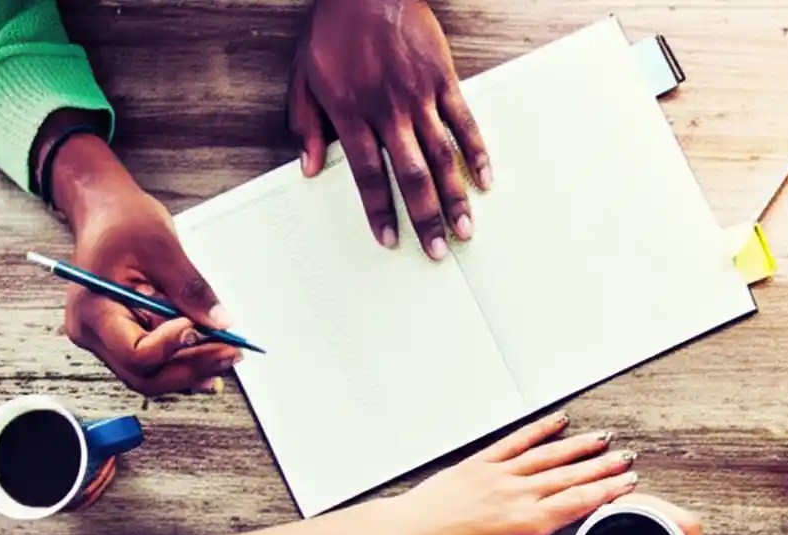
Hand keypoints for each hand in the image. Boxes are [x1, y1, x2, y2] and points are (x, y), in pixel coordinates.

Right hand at [41, 124, 240, 395]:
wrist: (104, 213)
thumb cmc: (122, 222)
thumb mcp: (161, 247)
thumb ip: (190, 288)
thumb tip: (220, 322)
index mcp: (93, 310)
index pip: (134, 352)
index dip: (173, 347)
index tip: (201, 328)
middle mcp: (93, 333)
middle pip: (143, 374)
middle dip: (190, 368)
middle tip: (231, 354)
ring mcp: (106, 339)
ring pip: (150, 375)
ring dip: (191, 370)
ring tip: (227, 356)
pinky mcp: (123, 336)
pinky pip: (153, 362)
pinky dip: (182, 362)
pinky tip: (211, 356)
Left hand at [289, 0, 490, 259]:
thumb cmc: (331, 30)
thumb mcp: (303, 76)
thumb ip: (306, 124)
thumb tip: (307, 169)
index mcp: (352, 113)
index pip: (367, 174)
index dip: (379, 210)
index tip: (389, 239)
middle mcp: (388, 111)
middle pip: (411, 175)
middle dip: (425, 217)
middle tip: (436, 250)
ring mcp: (419, 96)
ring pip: (441, 155)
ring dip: (455, 196)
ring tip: (465, 230)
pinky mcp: (443, 79)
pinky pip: (464, 121)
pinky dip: (476, 151)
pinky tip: (485, 179)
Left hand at [385, 413, 637, 534]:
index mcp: (528, 523)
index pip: (579, 503)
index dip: (608, 492)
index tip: (629, 484)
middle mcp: (519, 493)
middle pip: (571, 475)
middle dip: (603, 467)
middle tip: (628, 459)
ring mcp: (501, 473)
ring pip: (550, 455)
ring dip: (580, 446)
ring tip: (604, 440)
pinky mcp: (482, 462)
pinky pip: (517, 441)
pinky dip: (540, 429)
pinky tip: (560, 421)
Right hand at [598, 495, 764, 534]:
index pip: (684, 523)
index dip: (653, 506)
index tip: (620, 503)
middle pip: (676, 515)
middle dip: (641, 504)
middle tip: (608, 506)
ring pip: (676, 524)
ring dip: (648, 514)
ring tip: (616, 513)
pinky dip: (655, 527)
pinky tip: (637, 533)